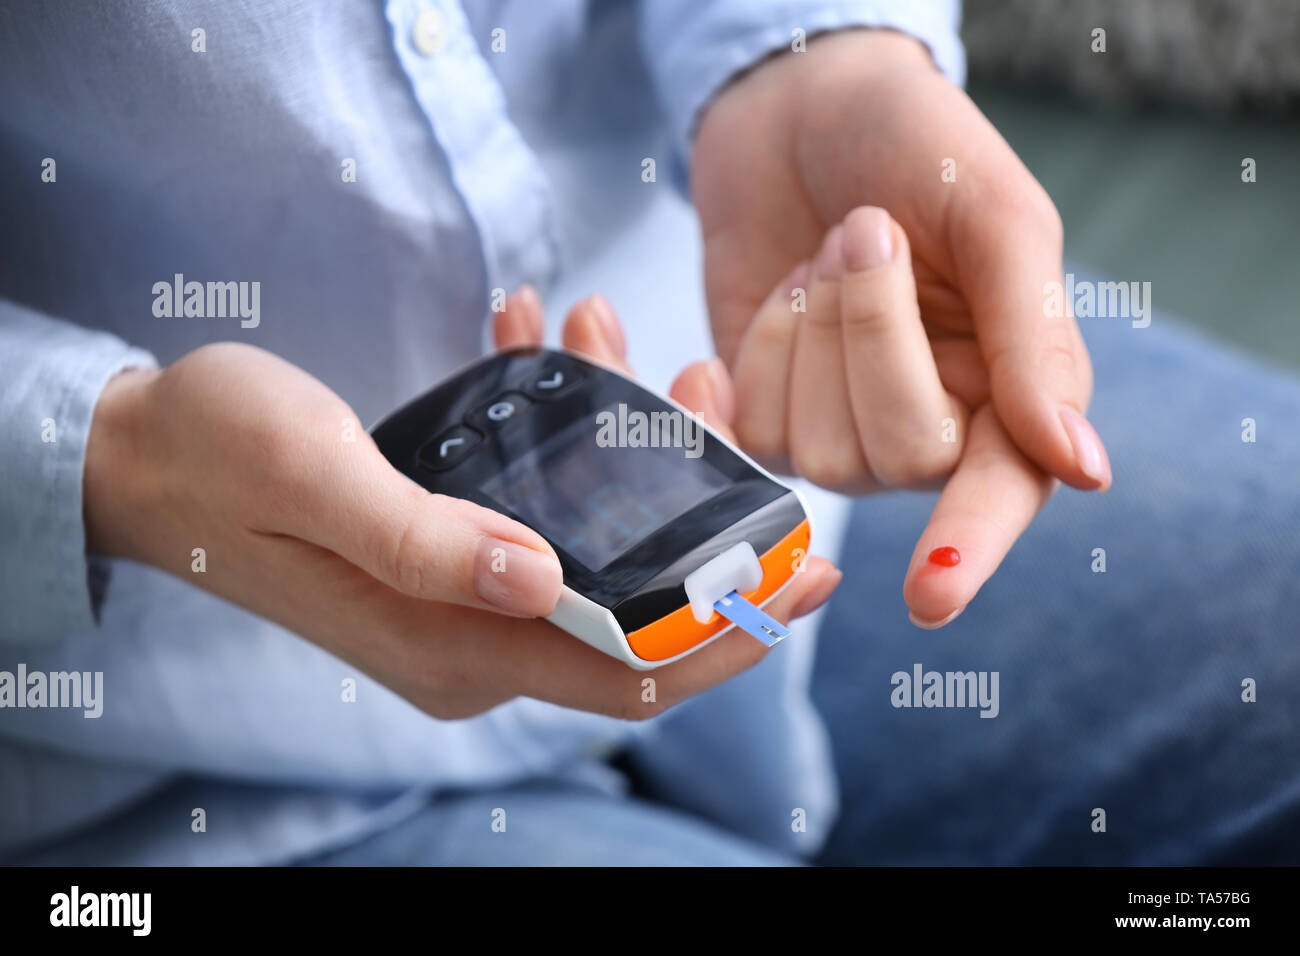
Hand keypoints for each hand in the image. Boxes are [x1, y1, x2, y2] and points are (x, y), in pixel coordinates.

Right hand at [84, 289, 839, 719]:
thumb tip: (547, 582)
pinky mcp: (453, 555)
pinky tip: (543, 339)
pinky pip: (540, 504)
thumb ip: (429, 540)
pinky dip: (560, 429)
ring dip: (620, 438)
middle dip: (686, 501)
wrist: (152, 456)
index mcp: (453, 648)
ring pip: (593, 540)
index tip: (805, 572)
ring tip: (606, 328)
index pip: (631, 672)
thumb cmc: (220, 459)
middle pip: (633, 603)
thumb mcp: (317, 481)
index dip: (730, 633)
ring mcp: (465, 600)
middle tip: (699, 383)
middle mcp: (473, 641)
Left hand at [692, 29, 1110, 627]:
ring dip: (810, 328)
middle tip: (870, 229)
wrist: (801, 111)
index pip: (1000, 495)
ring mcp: (842, 430)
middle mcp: (930, 429)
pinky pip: (746, 427)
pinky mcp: (767, 416)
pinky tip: (779, 295)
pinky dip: (757, 346)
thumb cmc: (916, 149)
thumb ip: (1034, 338)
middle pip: (889, 457)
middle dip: (868, 332)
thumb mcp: (995, 215)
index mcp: (1012, 389)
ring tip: (828, 255)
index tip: (932, 599)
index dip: (967, 548)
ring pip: (812, 448)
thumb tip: (1081, 468)